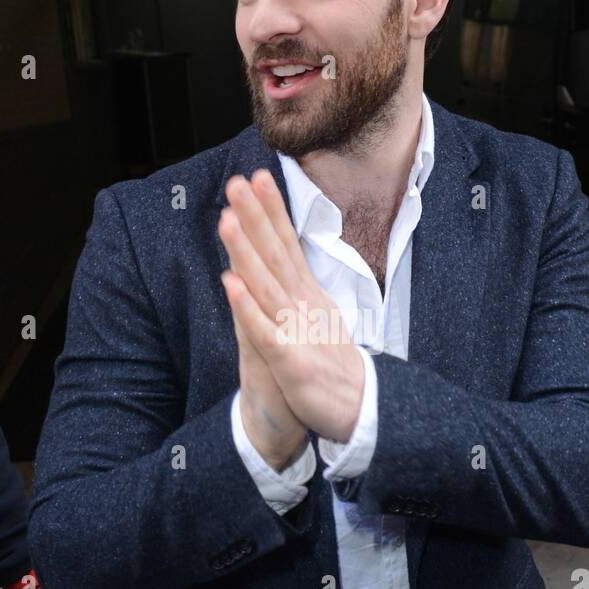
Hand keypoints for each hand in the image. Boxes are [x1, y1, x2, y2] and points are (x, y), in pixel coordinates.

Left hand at [218, 169, 364, 441]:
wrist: (361, 411)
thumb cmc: (335, 366)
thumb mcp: (319, 319)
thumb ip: (300, 290)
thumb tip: (287, 262)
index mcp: (308, 295)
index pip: (287, 245)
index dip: (272, 211)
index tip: (257, 178)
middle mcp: (302, 305)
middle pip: (276, 254)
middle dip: (257, 216)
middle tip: (238, 181)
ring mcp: (297, 330)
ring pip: (266, 284)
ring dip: (246, 251)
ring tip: (226, 219)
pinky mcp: (290, 361)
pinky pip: (265, 331)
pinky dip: (247, 307)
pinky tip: (230, 283)